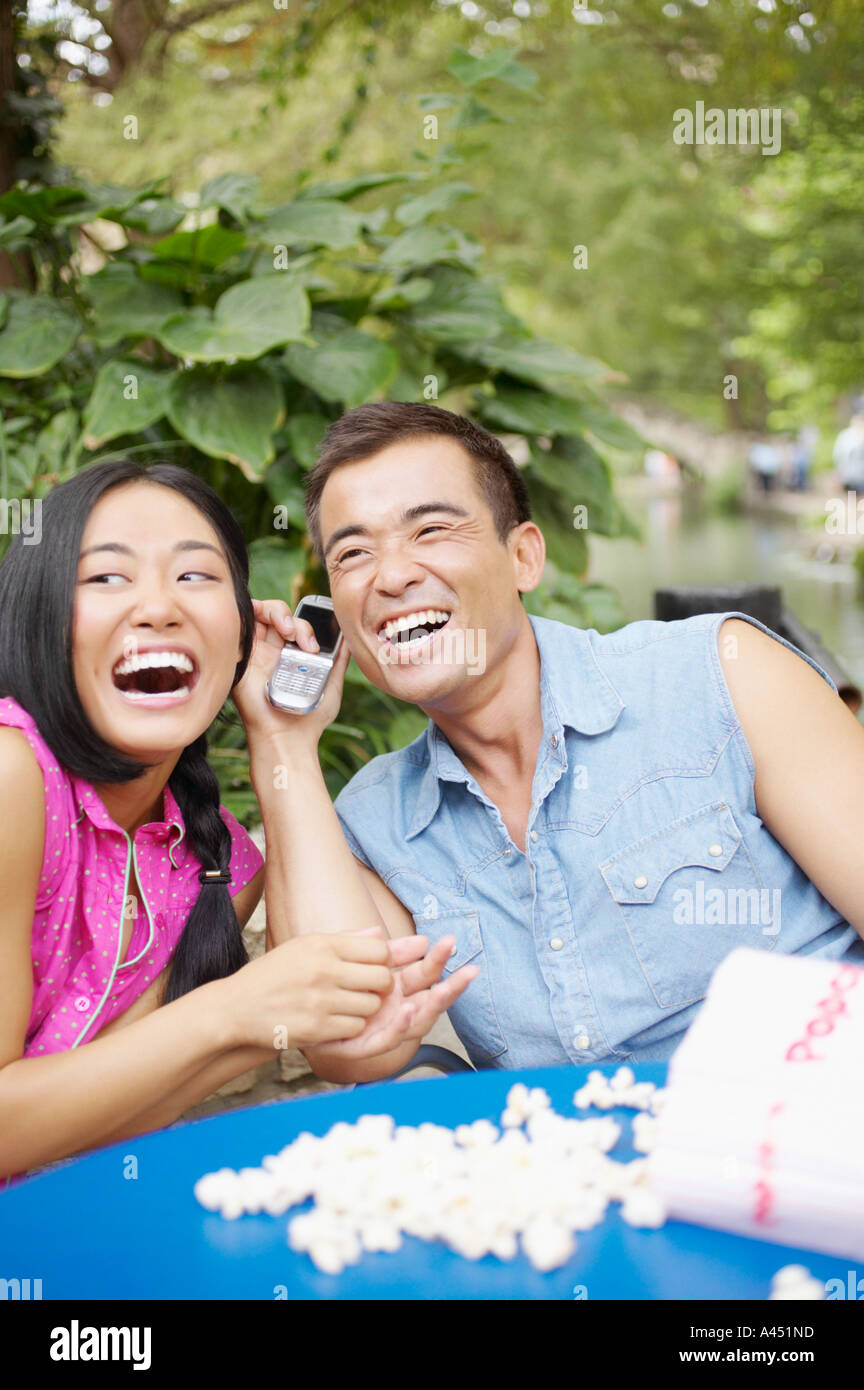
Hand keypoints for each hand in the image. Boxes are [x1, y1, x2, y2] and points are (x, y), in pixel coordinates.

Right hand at [219, 929, 396, 1051]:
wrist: (237, 1007)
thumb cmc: (274, 973)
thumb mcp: (305, 945)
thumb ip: (346, 939)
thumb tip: (380, 932)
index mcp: (323, 945)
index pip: (379, 949)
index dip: (383, 960)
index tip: (372, 967)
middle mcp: (324, 970)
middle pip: (383, 979)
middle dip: (381, 986)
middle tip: (366, 989)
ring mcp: (321, 1001)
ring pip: (372, 1006)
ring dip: (365, 1008)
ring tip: (348, 1005)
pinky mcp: (317, 1029)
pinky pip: (356, 1028)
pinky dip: (351, 1027)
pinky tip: (335, 1020)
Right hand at [231, 598, 350, 748]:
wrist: (287, 736)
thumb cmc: (310, 718)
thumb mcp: (332, 684)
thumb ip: (339, 660)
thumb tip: (349, 638)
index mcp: (293, 655)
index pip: (296, 623)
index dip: (306, 621)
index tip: (318, 640)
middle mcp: (273, 651)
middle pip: (280, 615)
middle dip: (297, 621)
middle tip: (307, 644)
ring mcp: (256, 652)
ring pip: (261, 613)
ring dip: (276, 612)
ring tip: (287, 631)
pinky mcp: (241, 656)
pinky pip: (239, 624)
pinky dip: (250, 612)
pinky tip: (266, 623)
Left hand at [305, 929, 478, 1062]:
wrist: (287, 1011)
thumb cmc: (322, 985)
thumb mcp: (348, 959)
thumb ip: (374, 949)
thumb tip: (398, 934)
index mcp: (395, 988)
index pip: (423, 972)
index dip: (437, 958)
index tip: (450, 940)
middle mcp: (394, 1010)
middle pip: (430, 998)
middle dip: (452, 985)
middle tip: (470, 970)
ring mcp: (382, 1029)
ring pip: (416, 1021)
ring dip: (432, 1005)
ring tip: (444, 989)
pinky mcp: (364, 1045)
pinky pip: (387, 1039)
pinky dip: (401, 1026)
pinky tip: (409, 1009)